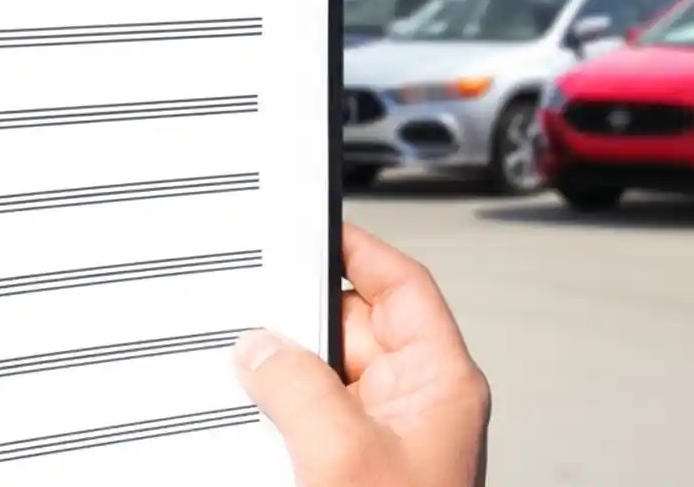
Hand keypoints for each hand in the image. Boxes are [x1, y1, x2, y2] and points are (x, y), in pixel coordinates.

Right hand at [234, 224, 490, 485]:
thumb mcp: (342, 451)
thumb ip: (297, 387)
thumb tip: (261, 348)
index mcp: (440, 383)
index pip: (405, 288)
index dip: (361, 251)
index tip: (314, 231)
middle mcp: (413, 404)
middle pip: (351, 329)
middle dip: (302, 325)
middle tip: (256, 320)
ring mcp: (381, 435)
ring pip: (323, 377)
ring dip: (285, 376)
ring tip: (253, 383)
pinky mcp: (348, 465)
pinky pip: (308, 418)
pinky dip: (278, 412)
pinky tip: (254, 415)